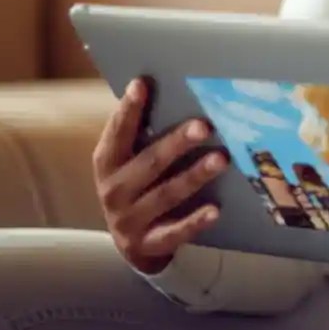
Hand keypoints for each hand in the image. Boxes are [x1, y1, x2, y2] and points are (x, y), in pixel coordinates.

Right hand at [92, 78, 227, 273]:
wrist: (129, 243)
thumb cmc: (136, 186)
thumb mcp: (128, 161)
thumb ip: (141, 133)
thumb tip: (160, 89)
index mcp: (107, 164)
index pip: (117, 133)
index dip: (128, 110)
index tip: (143, 84)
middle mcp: (113, 191)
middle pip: (148, 163)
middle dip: (176, 144)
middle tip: (204, 126)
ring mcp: (129, 220)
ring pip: (166, 195)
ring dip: (194, 176)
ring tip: (221, 159)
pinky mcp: (149, 245)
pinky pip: (174, 233)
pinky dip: (195, 222)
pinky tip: (215, 211)